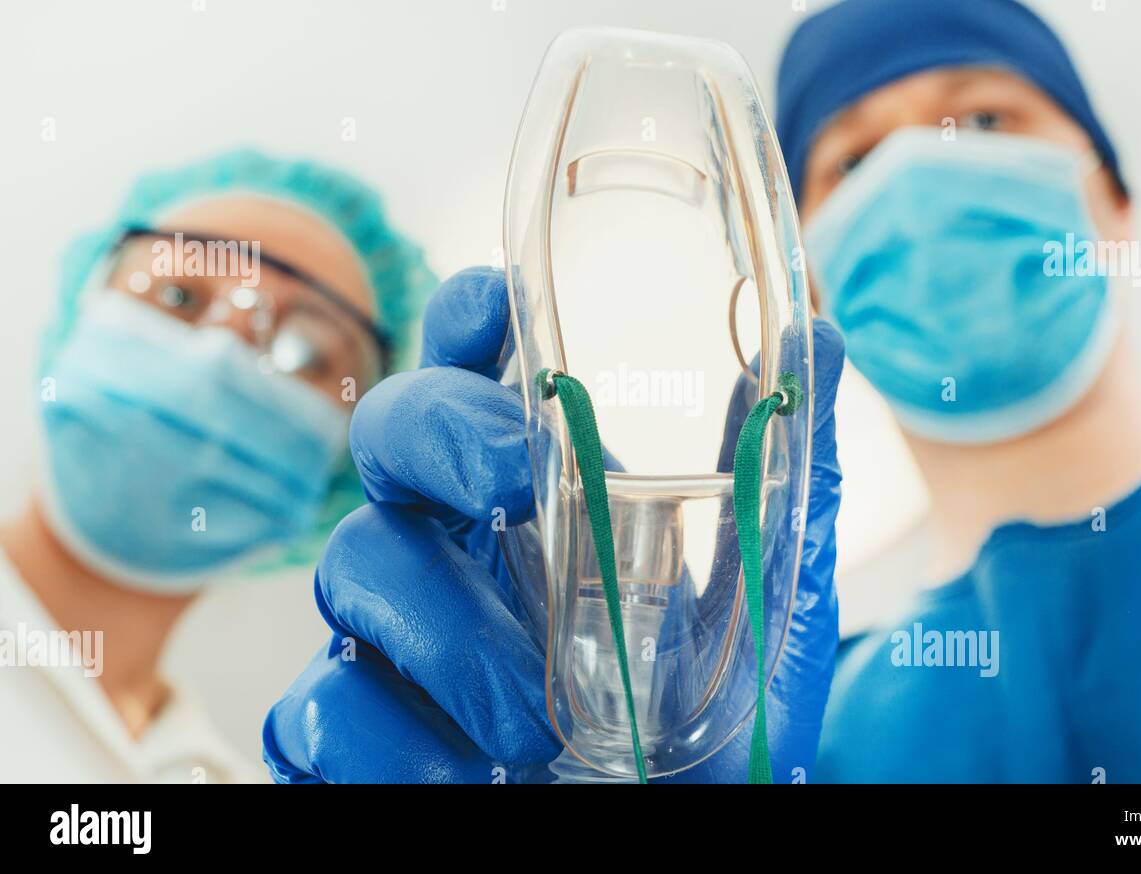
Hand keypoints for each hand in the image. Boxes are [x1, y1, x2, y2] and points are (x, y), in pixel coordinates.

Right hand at [262, 267, 845, 782]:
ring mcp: (399, 636)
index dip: (467, 317)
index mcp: (543, 493)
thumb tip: (818, 332)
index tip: (496, 304)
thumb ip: (784, 470)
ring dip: (446, 634)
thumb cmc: (717, 715)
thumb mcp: (769, 589)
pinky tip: (468, 778)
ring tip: (534, 716)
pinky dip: (388, 747)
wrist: (685, 826)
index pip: (478, 370)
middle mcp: (459, 546)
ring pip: (352, 565)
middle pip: (391, 433)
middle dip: (441, 434)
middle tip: (514, 484)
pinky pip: (319, 709)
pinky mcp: (360, 732)